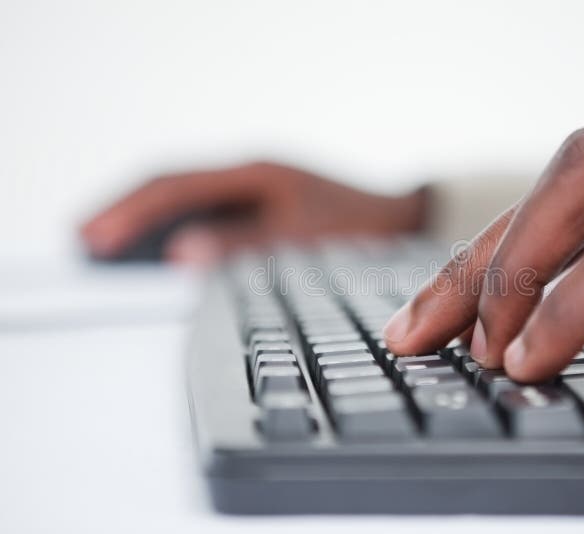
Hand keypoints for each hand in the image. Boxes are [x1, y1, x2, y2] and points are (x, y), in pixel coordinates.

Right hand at [81, 162, 426, 262]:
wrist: (404, 222)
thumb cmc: (360, 229)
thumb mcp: (301, 241)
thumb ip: (241, 246)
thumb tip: (180, 253)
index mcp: (254, 172)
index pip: (174, 186)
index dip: (129, 212)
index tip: (93, 237)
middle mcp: (249, 174)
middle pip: (171, 186)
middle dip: (126, 210)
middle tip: (84, 238)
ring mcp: (256, 189)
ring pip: (187, 198)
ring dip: (147, 219)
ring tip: (107, 244)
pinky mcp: (263, 207)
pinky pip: (208, 212)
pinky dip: (177, 228)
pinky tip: (162, 248)